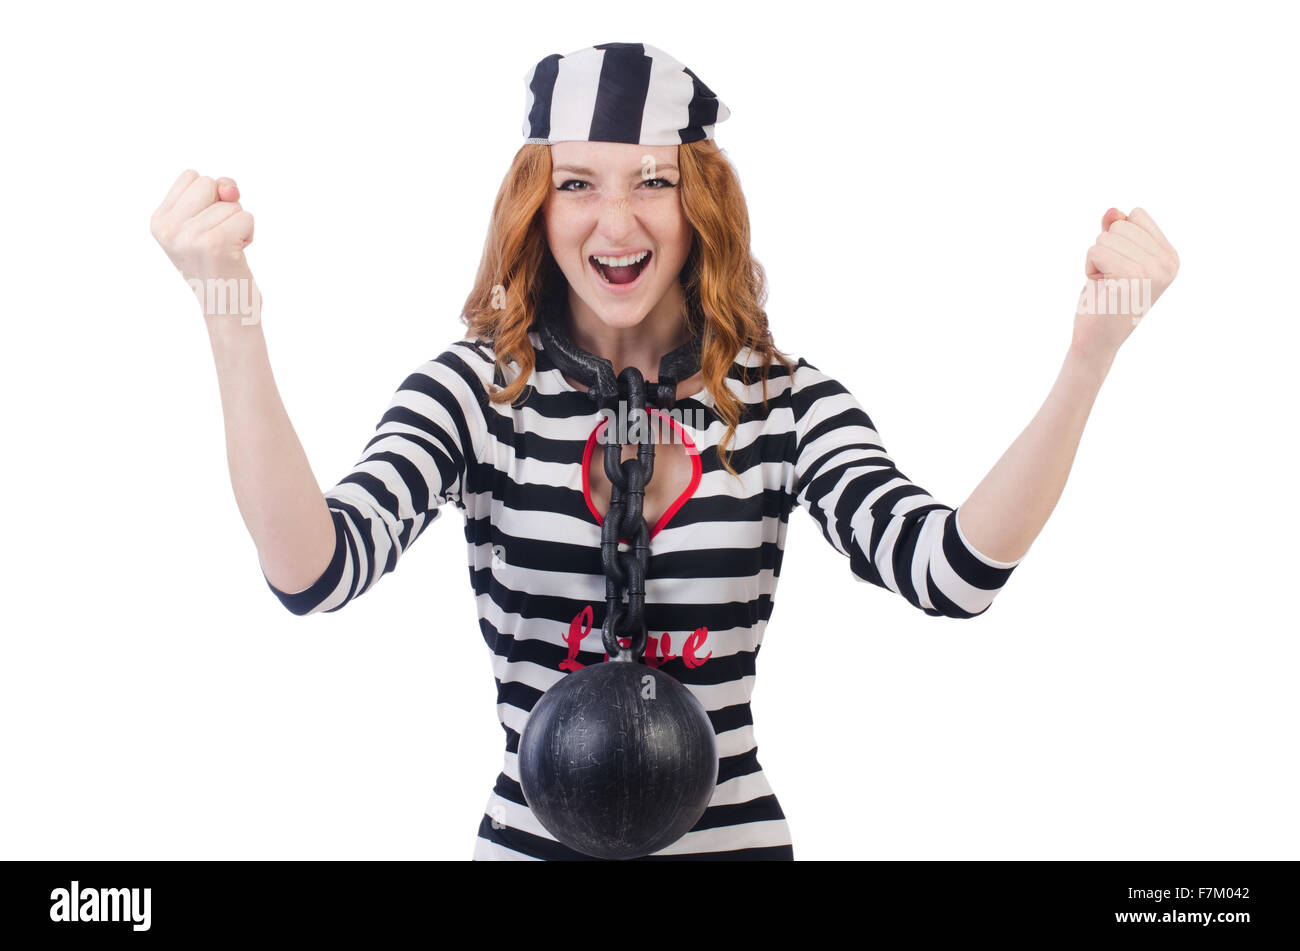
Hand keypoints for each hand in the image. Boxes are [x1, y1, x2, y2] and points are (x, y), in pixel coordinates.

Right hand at [150, 170, 260, 321]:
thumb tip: (230, 189)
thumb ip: (216, 194)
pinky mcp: (215, 243)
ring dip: (238, 225)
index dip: (209, 196)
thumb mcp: (206, 224)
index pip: (191, 176)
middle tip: (219, 238)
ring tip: (227, 250)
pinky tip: (236, 254)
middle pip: (209, 183)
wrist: (227, 310)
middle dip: (224, 207)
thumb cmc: (219, 265)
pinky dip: (248, 234)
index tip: (206, 224)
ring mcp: (190, 236)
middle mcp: (169, 228)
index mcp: (159, 221)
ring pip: (231, 203)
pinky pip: (246, 217)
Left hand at [1072, 207, 1178, 364]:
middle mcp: (1168, 262)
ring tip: (1107, 284)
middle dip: (1105, 250)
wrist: (1097, 341)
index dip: (1117, 239)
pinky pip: (1096, 250)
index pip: (1136, 215)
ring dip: (1096, 260)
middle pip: (1121, 224)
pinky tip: (1101, 287)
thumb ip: (1117, 232)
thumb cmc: (1105, 300)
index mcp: (1170, 256)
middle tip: (1111, 279)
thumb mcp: (1113, 259)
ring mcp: (1153, 269)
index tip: (1120, 267)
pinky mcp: (1132, 276)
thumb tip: (1113, 210)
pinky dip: (1089, 268)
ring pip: (1107, 237)